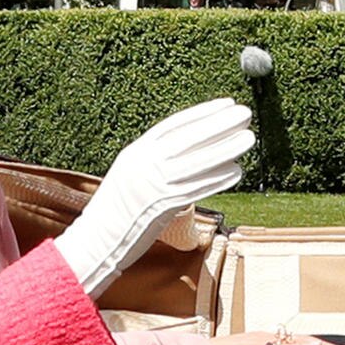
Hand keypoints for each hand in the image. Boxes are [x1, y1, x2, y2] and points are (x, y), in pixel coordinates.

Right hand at [53, 97, 256, 295]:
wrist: (96, 240)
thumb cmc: (117, 209)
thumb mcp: (131, 173)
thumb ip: (156, 159)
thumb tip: (189, 148)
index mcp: (136, 151)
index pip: (174, 125)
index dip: (202, 112)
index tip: (226, 103)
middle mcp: (144, 164)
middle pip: (188, 139)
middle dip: (219, 124)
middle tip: (245, 113)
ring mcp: (152, 184)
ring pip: (197, 162)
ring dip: (226, 149)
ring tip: (249, 138)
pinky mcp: (162, 207)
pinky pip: (196, 189)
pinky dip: (218, 179)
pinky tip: (237, 171)